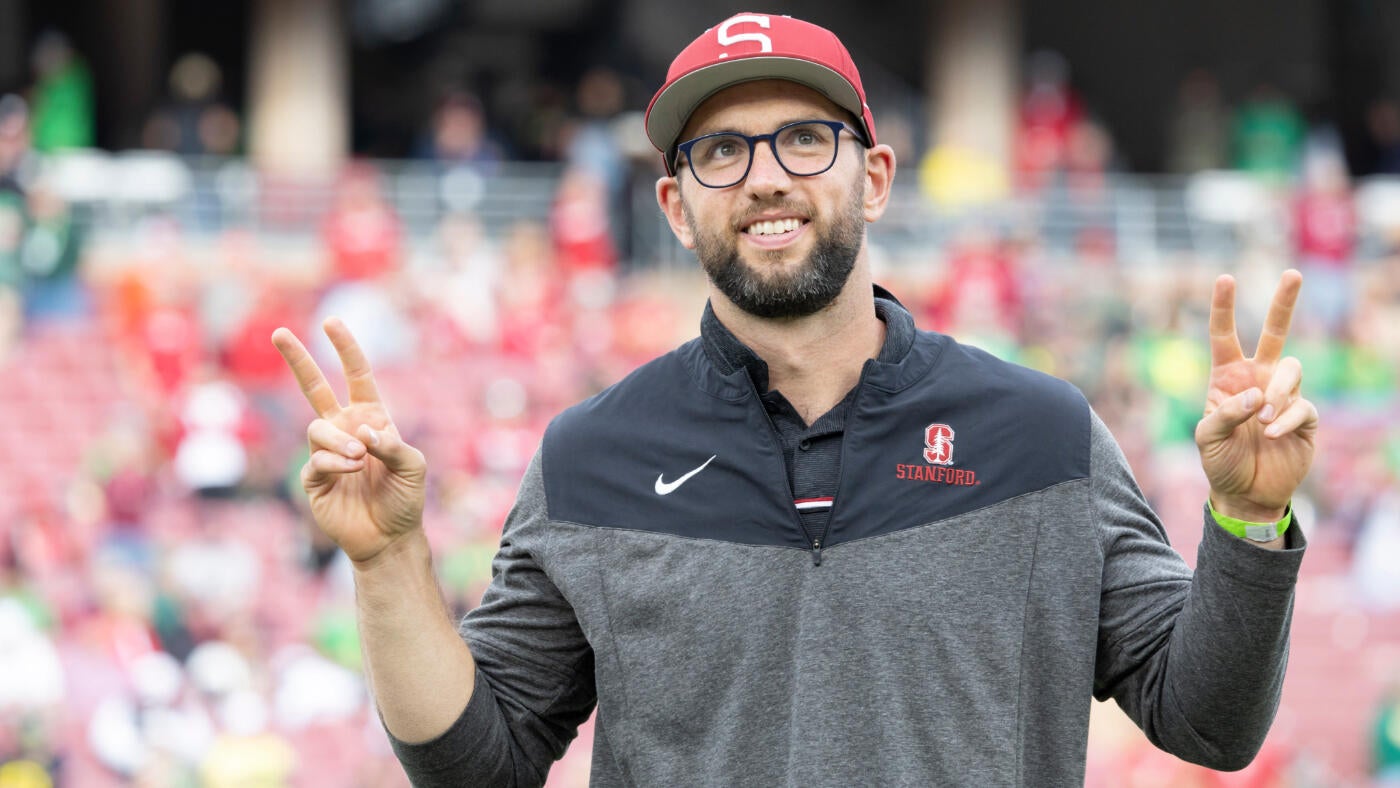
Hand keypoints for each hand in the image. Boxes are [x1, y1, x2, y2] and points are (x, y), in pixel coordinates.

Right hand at [272, 318, 426, 563]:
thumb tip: (363, 432)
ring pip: (317, 428)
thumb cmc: (405, 498)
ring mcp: (326, 452)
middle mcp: (345, 430)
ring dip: (340, 441)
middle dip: (298, 360)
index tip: (331, 322)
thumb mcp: (413, 466)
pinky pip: (315, 459)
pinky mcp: (313, 477)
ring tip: (360, 459)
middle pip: (314, 388)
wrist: (389, 536)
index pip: (356, 376)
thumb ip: (393, 444)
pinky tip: (351, 472)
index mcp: (371, 418)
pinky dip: (335, 463)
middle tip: (278, 333)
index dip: (345, 349)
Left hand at [1195, 270, 1317, 521]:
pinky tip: (1272, 434)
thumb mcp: (1207, 437)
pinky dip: (1285, 419)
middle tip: (1292, 274)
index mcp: (1227, 377)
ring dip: (1279, 391)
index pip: (1224, 336)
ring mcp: (1283, 396)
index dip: (1224, 308)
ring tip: (1263, 419)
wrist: (1245, 493)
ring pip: (1292, 369)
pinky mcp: (1304, 417)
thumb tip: (1257, 396)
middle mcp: (1257, 379)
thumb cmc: (1220, 461)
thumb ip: (1225, 413)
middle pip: (1275, 333)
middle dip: (1284, 303)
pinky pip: (1302, 406)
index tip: (1226, 278)